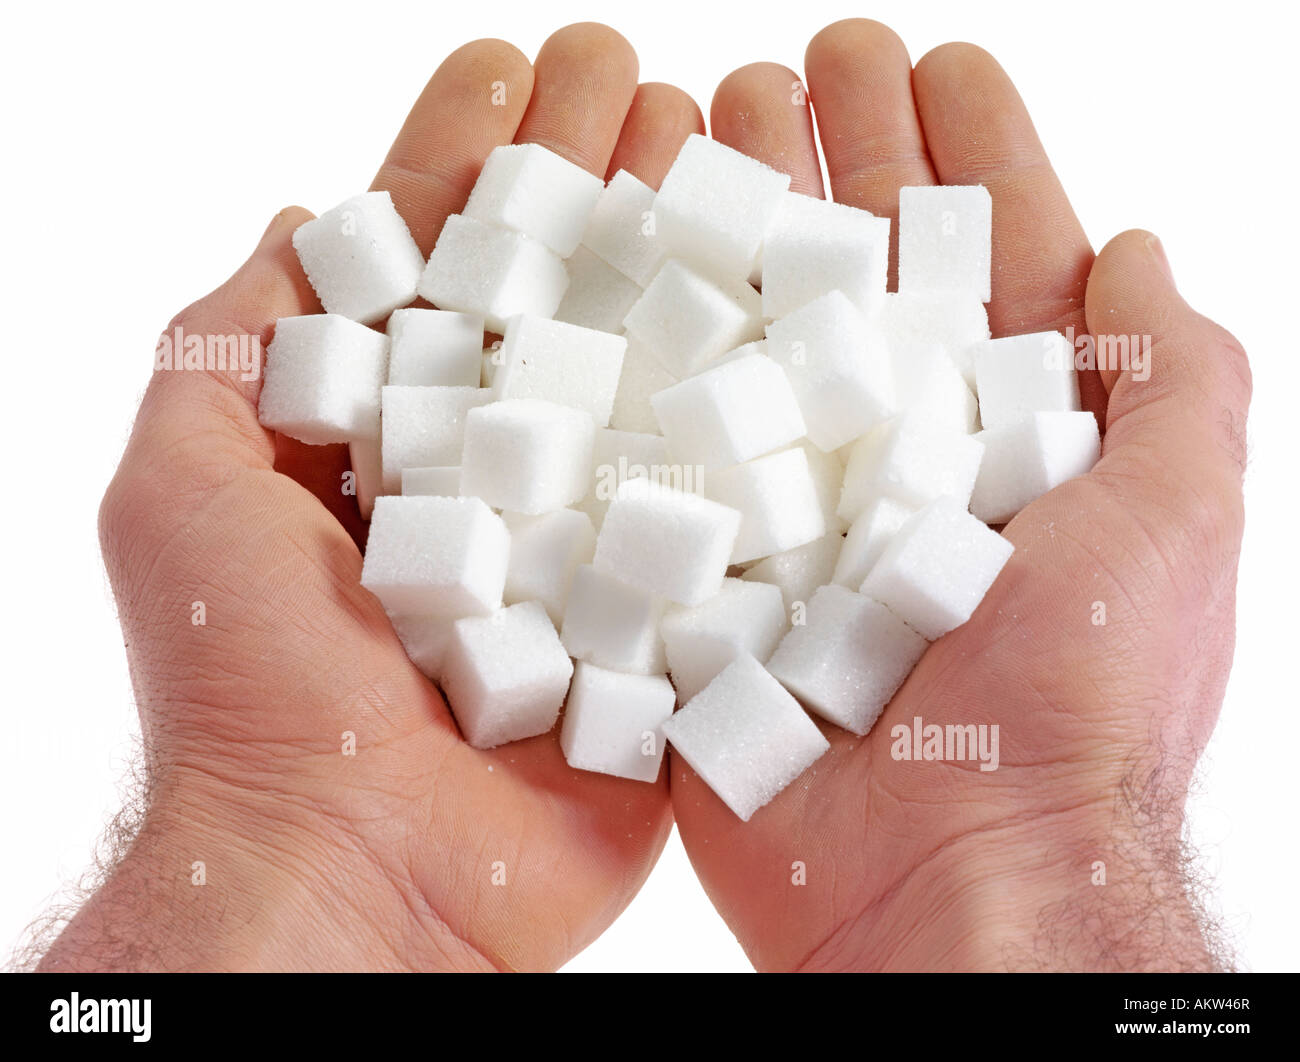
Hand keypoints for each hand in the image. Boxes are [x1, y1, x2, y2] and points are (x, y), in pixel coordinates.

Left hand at [41, 24, 703, 972]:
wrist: (359, 874)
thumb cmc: (256, 682)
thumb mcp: (186, 483)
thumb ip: (235, 349)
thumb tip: (312, 227)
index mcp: (404, 430)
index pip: (452, 265)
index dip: (480, 160)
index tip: (518, 66)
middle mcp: (510, 470)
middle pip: (570, 298)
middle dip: (604, 179)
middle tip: (648, 81)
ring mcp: (599, 539)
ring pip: (662, 376)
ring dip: (693, 261)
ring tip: (730, 148)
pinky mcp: (672, 617)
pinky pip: (734, 507)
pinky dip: (771, 416)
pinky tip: (807, 312)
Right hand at [671, 19, 1249, 970]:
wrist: (941, 883)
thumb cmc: (1067, 710)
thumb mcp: (1173, 528)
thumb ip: (1175, 387)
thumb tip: (1138, 255)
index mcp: (1009, 440)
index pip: (988, 260)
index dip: (968, 153)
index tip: (936, 63)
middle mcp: (898, 460)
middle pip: (860, 277)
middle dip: (834, 159)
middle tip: (795, 66)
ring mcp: (796, 510)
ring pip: (755, 339)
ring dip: (732, 225)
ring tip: (700, 119)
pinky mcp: (711, 569)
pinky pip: (663, 449)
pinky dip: (640, 358)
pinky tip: (616, 267)